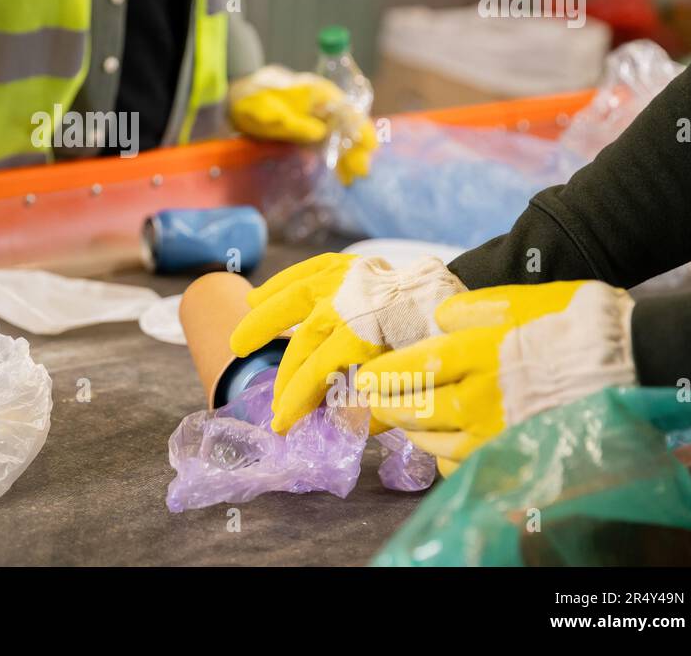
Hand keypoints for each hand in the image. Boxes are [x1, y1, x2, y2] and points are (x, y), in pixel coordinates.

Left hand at [228, 66, 377, 183]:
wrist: (238, 101)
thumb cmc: (251, 100)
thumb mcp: (262, 107)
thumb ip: (288, 118)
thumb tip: (318, 131)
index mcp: (315, 92)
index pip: (344, 108)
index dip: (358, 126)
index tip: (368, 144)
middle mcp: (321, 106)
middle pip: (346, 125)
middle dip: (356, 147)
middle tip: (362, 170)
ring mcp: (317, 121)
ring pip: (341, 138)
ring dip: (349, 157)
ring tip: (356, 177)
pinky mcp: (310, 135)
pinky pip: (329, 148)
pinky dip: (337, 161)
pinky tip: (344, 177)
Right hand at [230, 253, 465, 433]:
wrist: (451, 298)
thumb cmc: (433, 342)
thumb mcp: (412, 379)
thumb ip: (377, 405)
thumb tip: (339, 424)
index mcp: (366, 332)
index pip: (318, 371)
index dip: (296, 400)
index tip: (282, 425)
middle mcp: (349, 301)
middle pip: (303, 342)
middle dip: (284, 376)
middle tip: (271, 402)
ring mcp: (345, 278)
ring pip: (292, 298)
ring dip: (262, 320)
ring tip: (239, 343)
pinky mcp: (346, 265)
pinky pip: (305, 272)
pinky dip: (279, 283)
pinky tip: (256, 298)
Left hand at [362, 280, 636, 475]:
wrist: (634, 359)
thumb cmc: (574, 320)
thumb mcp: (516, 299)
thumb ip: (469, 309)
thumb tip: (437, 319)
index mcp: (471, 353)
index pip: (405, 369)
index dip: (378, 375)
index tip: (362, 377)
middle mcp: (477, 397)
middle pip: (411, 410)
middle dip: (387, 406)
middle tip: (374, 401)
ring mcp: (496, 432)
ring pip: (433, 441)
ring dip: (415, 431)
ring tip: (407, 420)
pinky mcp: (516, 454)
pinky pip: (465, 466)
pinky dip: (447, 458)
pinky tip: (447, 445)